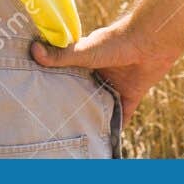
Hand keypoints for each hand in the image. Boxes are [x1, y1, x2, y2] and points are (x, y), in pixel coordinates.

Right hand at [30, 21, 180, 121]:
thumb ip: (61, 55)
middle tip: (55, 125)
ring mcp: (115, 85)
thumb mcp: (85, 51)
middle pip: (84, 93)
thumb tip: (32, 50)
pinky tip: (107, 142)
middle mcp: (99, 74)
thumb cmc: (116, 41)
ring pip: (101, 106)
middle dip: (73, 106)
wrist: (150, 42)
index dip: (56, 86)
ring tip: (76, 136)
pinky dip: (116, 128)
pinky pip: (122, 116)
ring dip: (93, 118)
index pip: (68, 75)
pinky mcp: (131, 95)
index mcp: (86, 60)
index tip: (41, 100)